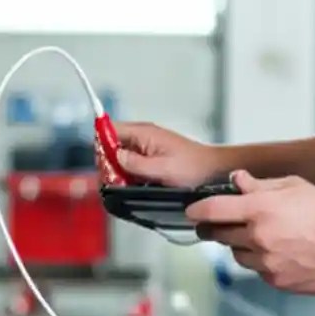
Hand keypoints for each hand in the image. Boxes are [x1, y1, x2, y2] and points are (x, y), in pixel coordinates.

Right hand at [106, 122, 225, 187]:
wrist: (213, 171)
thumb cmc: (193, 168)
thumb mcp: (162, 169)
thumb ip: (136, 164)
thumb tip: (115, 157)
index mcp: (144, 133)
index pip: (109, 129)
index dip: (101, 146)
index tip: (104, 165)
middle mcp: (143, 137)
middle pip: (111, 145)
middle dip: (109, 163)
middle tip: (117, 180)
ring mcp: (147, 147)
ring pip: (120, 157)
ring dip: (120, 172)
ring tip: (129, 185)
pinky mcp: (151, 158)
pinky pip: (132, 165)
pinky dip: (131, 176)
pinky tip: (138, 185)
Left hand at [186, 171, 314, 294]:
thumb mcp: (293, 187)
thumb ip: (261, 185)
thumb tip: (239, 180)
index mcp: (260, 210)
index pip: (214, 210)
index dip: (197, 210)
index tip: (192, 211)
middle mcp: (258, 237)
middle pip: (219, 235)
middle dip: (215, 229)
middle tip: (217, 225)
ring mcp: (266, 263)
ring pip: (237, 255)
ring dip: (240, 246)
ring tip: (260, 238)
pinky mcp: (276, 281)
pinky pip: (257, 272)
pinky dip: (261, 263)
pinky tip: (278, 253)